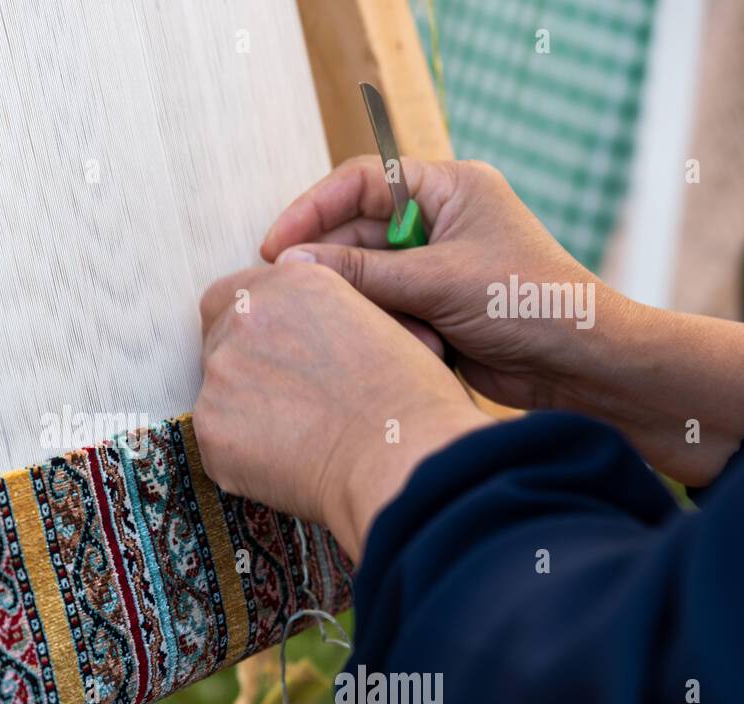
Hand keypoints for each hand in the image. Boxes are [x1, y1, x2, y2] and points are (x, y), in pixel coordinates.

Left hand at [194, 260, 489, 560]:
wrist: (400, 457)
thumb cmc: (410, 399)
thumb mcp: (378, 323)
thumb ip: (328, 314)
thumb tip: (312, 328)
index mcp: (291, 282)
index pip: (233, 296)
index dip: (248, 327)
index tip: (267, 353)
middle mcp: (246, 317)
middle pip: (217, 340)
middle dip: (244, 368)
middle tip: (285, 402)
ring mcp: (221, 372)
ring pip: (215, 391)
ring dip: (243, 411)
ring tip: (297, 437)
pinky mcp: (209, 427)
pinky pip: (216, 440)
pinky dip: (242, 454)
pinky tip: (287, 463)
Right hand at [262, 156, 743, 485]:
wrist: (580, 366)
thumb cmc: (530, 302)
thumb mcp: (438, 280)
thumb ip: (361, 272)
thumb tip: (291, 264)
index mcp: (448, 188)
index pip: (362, 182)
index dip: (313, 209)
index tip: (276, 243)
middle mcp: (438, 221)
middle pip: (356, 231)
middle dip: (326, 262)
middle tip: (284, 290)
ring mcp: (434, 267)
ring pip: (364, 275)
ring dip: (354, 300)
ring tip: (328, 321)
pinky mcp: (431, 309)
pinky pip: (381, 309)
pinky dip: (374, 325)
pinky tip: (366, 342)